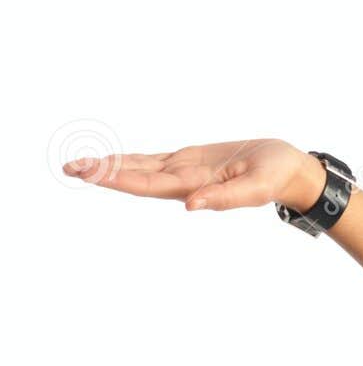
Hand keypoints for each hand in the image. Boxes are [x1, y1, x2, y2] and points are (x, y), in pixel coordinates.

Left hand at [62, 140, 324, 212]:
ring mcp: (186, 172)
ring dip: (111, 167)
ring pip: (140, 168)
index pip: (147, 183)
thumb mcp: (254, 188)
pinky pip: (154, 160)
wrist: (289, 170)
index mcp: (195, 188)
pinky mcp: (192, 161)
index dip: (118, 178)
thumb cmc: (275, 177)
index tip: (91, 173)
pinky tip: (112, 160)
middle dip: (104, 173)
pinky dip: (131, 159)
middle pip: (136, 176)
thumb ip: (223, 199)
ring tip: (80, 164)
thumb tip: (190, 206)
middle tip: (71, 166)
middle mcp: (183, 182)